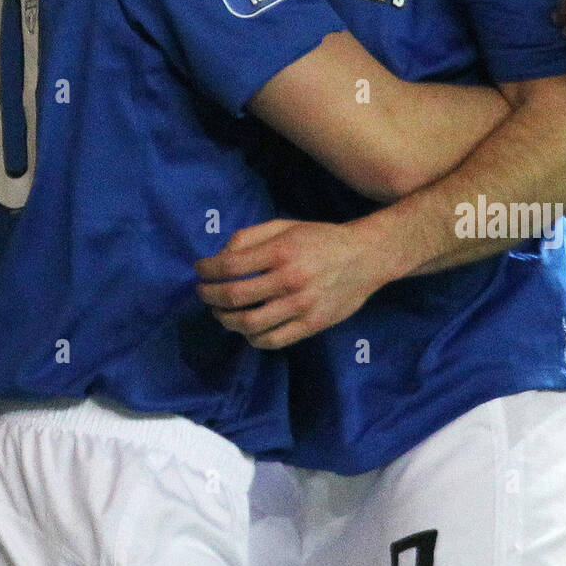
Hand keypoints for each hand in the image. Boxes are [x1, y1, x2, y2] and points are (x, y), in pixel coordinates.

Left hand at [195, 217, 389, 348]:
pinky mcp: (312, 325)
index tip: (200, 271)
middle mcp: (289, 279)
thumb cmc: (321, 238)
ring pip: (249, 324)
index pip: (230, 265)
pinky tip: (247, 328)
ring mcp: (301, 305)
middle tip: (203, 293)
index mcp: (281, 251)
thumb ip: (250, 236)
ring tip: (220, 313)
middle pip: (234, 296)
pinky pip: (272, 340)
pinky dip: (252, 338)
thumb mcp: (286, 225)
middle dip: (209, 296)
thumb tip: (221, 256)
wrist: (366, 256)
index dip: (207, 270)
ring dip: (226, 320)